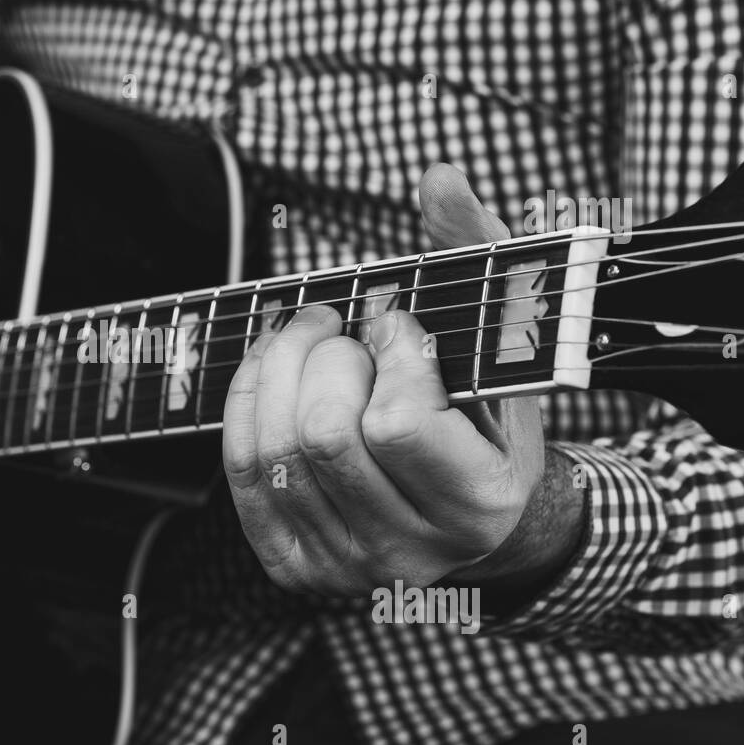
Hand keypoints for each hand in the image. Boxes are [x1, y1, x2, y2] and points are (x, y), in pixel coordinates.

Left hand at [222, 164, 576, 598]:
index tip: (395, 319)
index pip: (398, 423)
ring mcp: (347, 566)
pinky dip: (246, 404)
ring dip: (277, 369)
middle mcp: (410, 552)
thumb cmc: (483, 421)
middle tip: (337, 324)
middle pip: (322, 435)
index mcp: (478, 503)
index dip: (387, 351)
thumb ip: (477, 259)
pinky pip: (242, 471)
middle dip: (321, 355)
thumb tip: (439, 177)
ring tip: (305, 337)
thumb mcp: (501, 348)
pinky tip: (270, 371)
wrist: (465, 515)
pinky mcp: (296, 566)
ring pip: (273, 451)